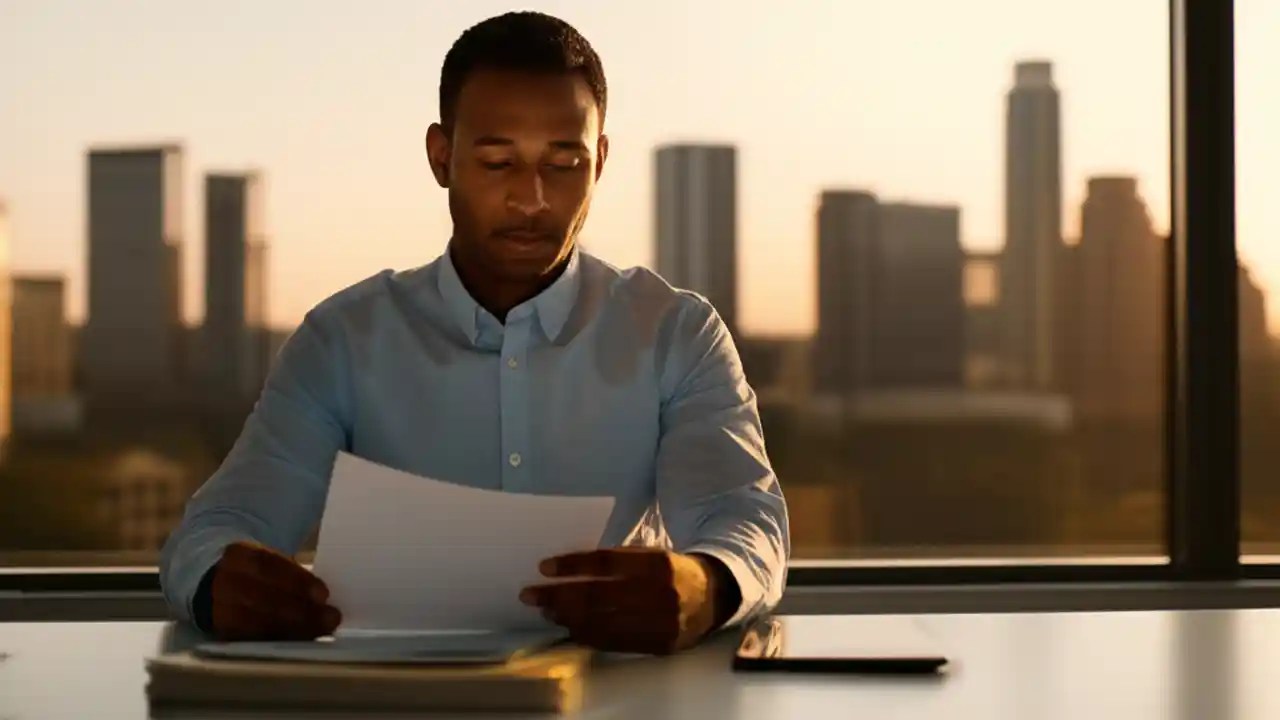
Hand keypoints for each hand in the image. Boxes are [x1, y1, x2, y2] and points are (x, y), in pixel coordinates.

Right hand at [209, 541, 341, 640]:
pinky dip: (278, 641)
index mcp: (238, 555)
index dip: (296, 580)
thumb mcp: (268, 561)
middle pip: (262, 598)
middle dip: (300, 610)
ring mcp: (217, 609)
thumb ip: (291, 573)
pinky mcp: (220, 632)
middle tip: (331, 618)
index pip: (267, 565)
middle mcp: (223, 581)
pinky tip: (301, 641)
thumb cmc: (255, 572)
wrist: (213, 582)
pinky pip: (250, 640)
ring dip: (293, 629)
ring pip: (255, 623)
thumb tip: (323, 595)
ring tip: (321, 631)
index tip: (323, 594)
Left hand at [519, 548, 722, 654]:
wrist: (714, 596)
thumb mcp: (649, 555)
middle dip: (559, 596)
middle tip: (531, 594)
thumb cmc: (671, 572)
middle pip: (598, 596)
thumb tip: (568, 571)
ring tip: (547, 611)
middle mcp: (660, 593)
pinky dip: (587, 635)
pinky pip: (614, 642)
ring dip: (568, 618)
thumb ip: (616, 562)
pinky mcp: (659, 644)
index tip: (544, 567)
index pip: (606, 562)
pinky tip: (570, 627)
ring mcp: (661, 623)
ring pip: (602, 622)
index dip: (573, 565)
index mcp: (658, 563)